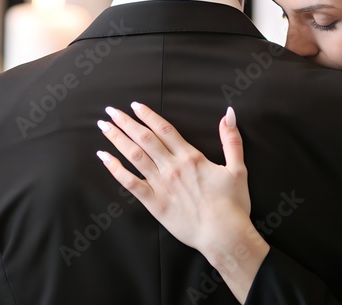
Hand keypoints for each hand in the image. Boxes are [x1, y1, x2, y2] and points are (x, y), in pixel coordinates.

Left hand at [97, 102, 268, 302]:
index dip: (148, 115)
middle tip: (111, 111)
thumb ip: (231, 140)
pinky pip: (130, 183)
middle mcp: (172, 167)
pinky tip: (104, 158)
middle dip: (126, 122)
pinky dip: (115, 169)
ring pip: (134, 155)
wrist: (224, 234)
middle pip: (145, 138)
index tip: (134, 105)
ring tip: (103, 127)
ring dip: (117, 139)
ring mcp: (161, 185)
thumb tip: (229, 114)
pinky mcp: (154, 203)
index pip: (164, 129)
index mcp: (191, 157)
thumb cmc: (232, 204)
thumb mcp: (238, 168)